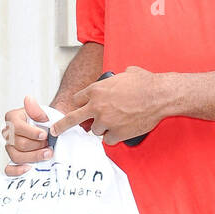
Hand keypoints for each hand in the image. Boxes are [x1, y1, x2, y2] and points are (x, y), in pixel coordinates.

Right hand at [1, 94, 53, 174]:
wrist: (48, 131)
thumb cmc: (44, 122)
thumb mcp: (43, 112)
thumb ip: (36, 109)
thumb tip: (29, 100)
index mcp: (12, 118)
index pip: (17, 127)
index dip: (31, 133)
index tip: (44, 135)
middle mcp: (7, 133)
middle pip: (19, 144)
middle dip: (37, 146)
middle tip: (50, 145)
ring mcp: (9, 148)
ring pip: (17, 156)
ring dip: (34, 157)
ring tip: (48, 154)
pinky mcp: (12, 160)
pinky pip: (9, 169)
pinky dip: (17, 171)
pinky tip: (29, 169)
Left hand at [49, 66, 172, 143]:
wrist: (159, 96)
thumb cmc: (145, 83)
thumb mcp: (125, 74)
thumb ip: (114, 80)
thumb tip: (118, 79)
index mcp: (96, 90)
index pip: (78, 99)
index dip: (81, 104)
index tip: (81, 107)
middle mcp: (97, 106)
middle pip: (73, 118)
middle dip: (62, 125)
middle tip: (55, 131)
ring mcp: (106, 122)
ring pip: (95, 131)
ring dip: (103, 128)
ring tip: (118, 121)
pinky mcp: (116, 134)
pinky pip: (109, 139)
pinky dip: (114, 137)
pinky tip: (123, 130)